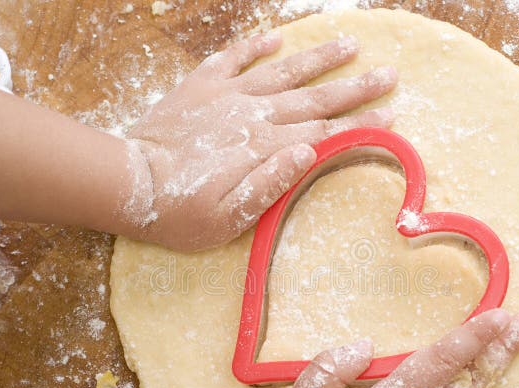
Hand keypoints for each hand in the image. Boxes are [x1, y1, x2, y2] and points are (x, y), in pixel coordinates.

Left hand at [120, 32, 396, 250]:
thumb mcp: (228, 218)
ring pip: (283, 71)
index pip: (323, 132)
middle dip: (355, 87)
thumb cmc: (179, 212)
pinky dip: (256, 46)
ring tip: (350, 42)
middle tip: (389, 73)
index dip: (358, 124)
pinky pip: (234, 57)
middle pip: (314, 97)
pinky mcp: (202, 85)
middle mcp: (253, 115)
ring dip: (318, 57)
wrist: (128, 182)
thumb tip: (308, 153)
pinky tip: (278, 37)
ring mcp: (227, 96)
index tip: (390, 114)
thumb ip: (269, 185)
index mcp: (264, 148)